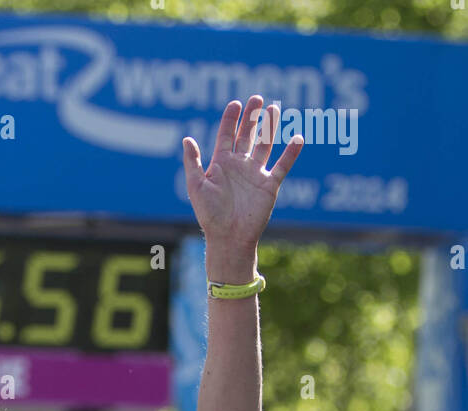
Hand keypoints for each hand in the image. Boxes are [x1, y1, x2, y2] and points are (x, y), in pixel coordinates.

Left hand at [182, 97, 302, 251]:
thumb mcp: (196, 186)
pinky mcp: (269, 185)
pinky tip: (297, 138)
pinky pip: (282, 166)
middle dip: (252, 117)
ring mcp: (255, 174)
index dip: (230, 119)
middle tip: (257, 98)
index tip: (236, 103)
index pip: (226, 135)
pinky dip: (291, 153)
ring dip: (270, 127)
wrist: (229, 237)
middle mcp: (239, 166)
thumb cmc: (210, 215)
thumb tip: (186, 139)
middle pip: (247, 135)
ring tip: (274, 109)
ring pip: (265, 145)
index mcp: (221, 164)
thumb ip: (193, 162)